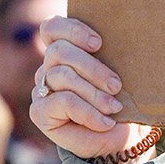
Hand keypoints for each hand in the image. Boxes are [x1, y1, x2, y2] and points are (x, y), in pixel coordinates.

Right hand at [30, 16, 154, 159]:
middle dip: (92, 67)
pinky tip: (105, 122)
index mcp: (66, 50)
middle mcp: (50, 66)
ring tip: (115, 106)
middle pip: (59, 51)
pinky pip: (62, 101)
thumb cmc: (124, 100)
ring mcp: (43, 87)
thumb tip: (116, 41)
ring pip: (62, 75)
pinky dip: (88, 112)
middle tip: (116, 85)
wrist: (121, 136)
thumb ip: (111, 56)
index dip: (73, 30)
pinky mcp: (40, 111)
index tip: (98, 43)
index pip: (52, 28)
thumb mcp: (121, 75)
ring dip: (93, 92)